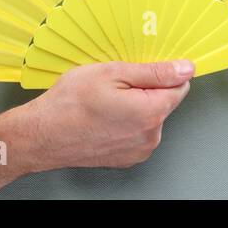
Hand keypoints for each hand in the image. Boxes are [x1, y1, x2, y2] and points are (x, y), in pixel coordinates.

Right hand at [21, 59, 194, 170]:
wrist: (42, 135)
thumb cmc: (69, 104)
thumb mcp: (113, 73)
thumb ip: (154, 71)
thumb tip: (184, 69)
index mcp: (150, 113)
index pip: (180, 86)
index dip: (163, 73)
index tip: (143, 69)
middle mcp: (149, 137)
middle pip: (164, 102)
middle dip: (146, 89)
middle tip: (115, 85)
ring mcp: (138, 150)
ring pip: (150, 117)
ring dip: (135, 106)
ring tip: (105, 102)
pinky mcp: (127, 158)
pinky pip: (137, 132)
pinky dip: (125, 123)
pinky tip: (104, 116)